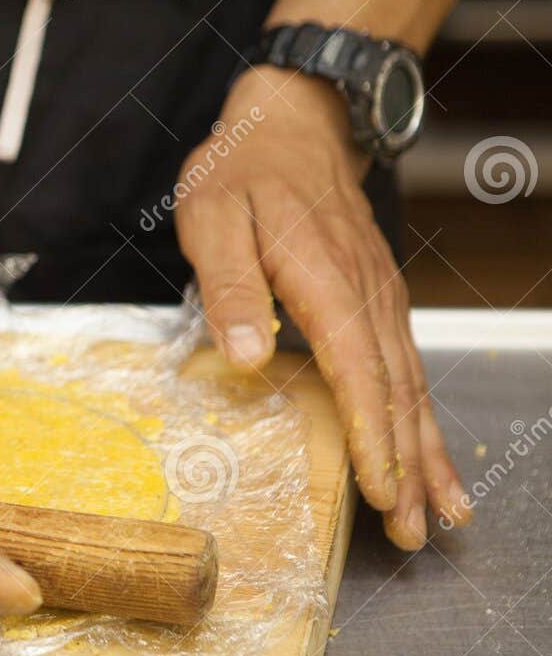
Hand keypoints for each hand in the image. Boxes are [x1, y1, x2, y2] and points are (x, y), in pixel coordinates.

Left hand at [174, 67, 470, 547]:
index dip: (370, 437)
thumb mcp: (212, 219)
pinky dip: (422, 418)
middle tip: (413, 533)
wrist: (292, 122)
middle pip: (396, 392)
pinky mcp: (378, 301)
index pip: (356, 372)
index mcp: (326, 280)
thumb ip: (229, 288)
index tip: (383, 493)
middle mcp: (366, 295)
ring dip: (427, 453)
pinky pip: (407, 368)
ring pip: (412, 386)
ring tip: (442, 515)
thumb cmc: (241, 172)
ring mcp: (380, 298)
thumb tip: (243, 358)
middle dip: (408, 467)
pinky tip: (428, 454)